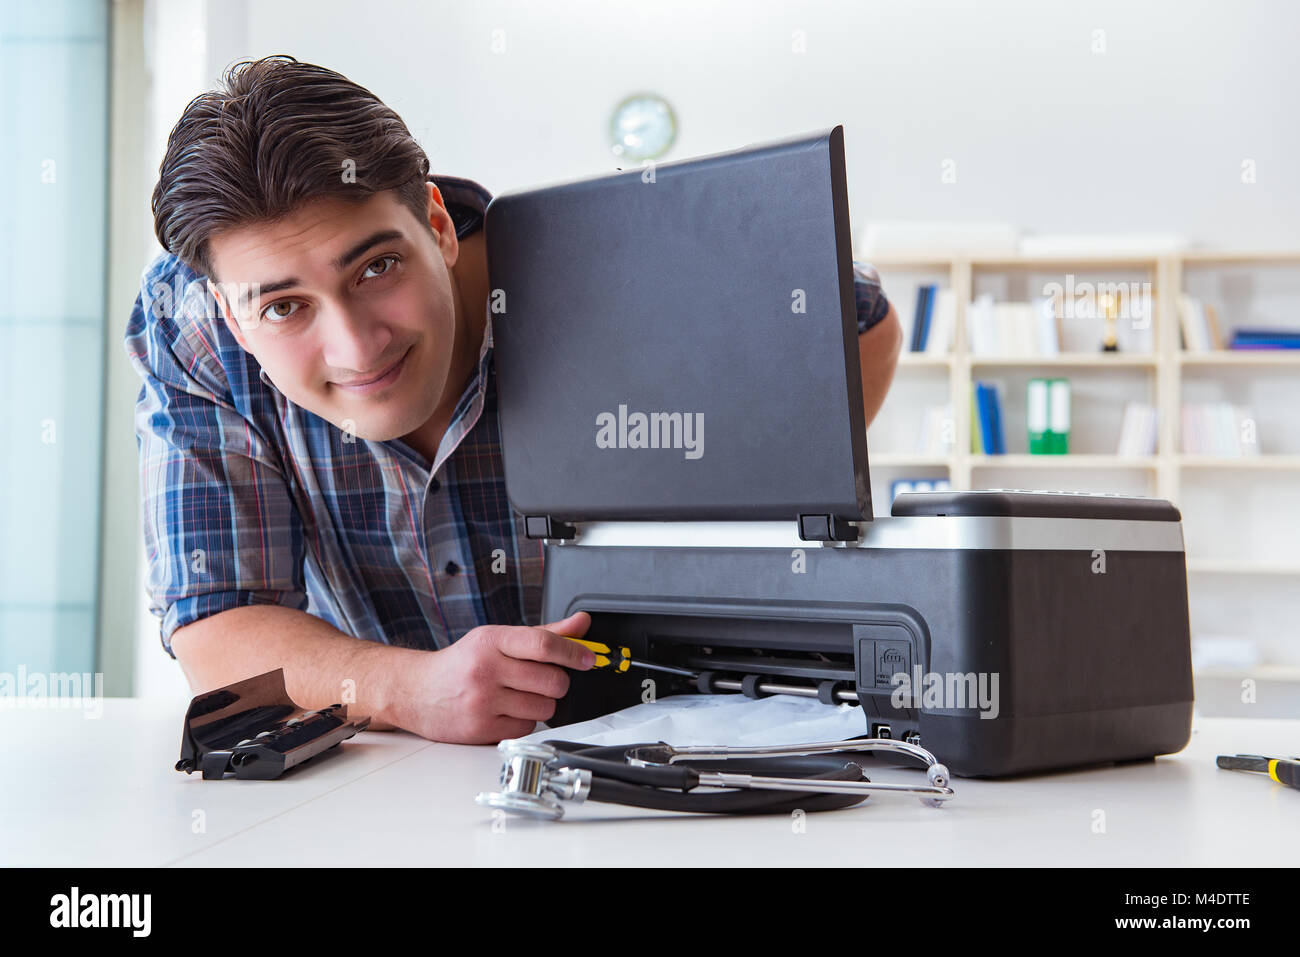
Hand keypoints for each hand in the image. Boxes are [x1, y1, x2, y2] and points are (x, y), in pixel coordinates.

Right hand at [404, 612, 594, 743]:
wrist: (416, 691)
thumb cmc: (462, 663)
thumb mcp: (498, 639)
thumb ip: (544, 633)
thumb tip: (582, 624)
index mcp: (491, 640)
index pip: (544, 644)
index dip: (574, 652)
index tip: (589, 659)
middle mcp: (485, 669)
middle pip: (552, 680)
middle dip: (558, 683)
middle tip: (545, 680)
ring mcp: (482, 701)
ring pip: (544, 708)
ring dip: (541, 704)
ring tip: (520, 696)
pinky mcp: (481, 729)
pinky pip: (527, 728)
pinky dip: (525, 722)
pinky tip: (507, 712)